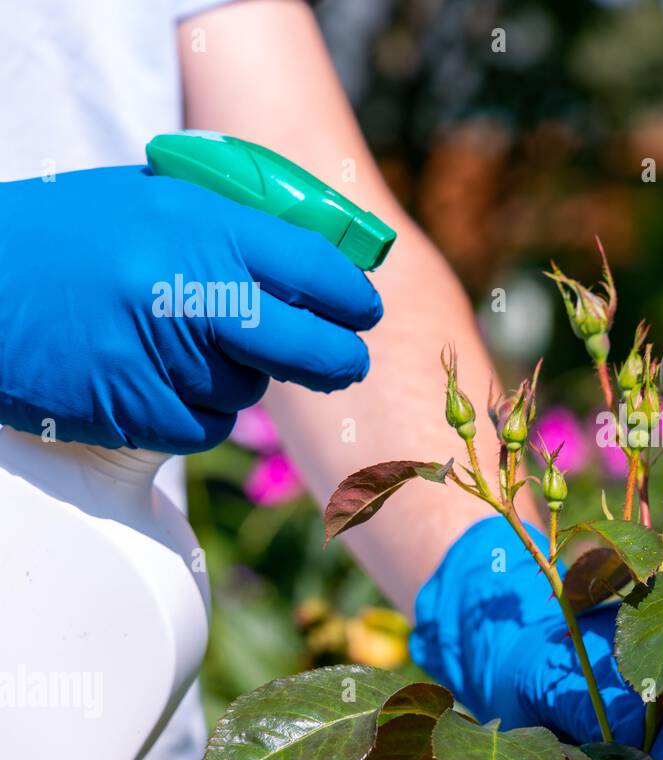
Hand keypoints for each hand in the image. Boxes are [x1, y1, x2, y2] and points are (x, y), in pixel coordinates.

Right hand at [0, 166, 382, 452]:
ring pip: (244, 391)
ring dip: (234, 380)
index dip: (352, 297)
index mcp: (197, 222)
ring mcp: (155, 351)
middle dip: (338, 361)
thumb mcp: (151, 200)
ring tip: (179, 348)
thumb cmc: (65, 236)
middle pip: (303, 346)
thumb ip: (231, 227)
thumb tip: (322, 262)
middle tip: (348, 365)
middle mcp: (183, 286)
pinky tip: (152, 381)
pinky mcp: (128, 405)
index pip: (312, 265)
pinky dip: (190, 413)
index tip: (365, 312)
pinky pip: (199, 426)